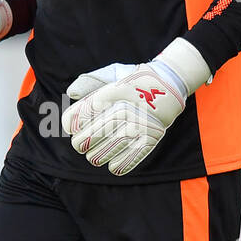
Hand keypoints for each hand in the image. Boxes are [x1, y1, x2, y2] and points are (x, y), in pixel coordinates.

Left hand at [61, 57, 190, 176]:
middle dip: (80, 143)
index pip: (78, 117)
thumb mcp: (112, 74)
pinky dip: (116, 166)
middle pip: (85, 140)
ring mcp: (137, 126)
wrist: (169, 86)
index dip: (72, 125)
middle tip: (82, 143)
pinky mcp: (150, 139)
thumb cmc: (133, 82)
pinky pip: (124, 162)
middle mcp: (123, 110)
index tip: (74, 126)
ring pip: (100, 155)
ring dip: (95, 156)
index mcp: (111, 93)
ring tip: (96, 153)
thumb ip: (90, 81)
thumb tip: (71, 93)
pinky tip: (113, 163)